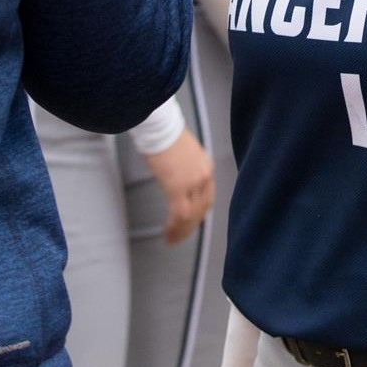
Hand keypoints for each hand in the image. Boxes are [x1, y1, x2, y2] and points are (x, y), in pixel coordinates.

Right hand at [142, 129, 213, 244]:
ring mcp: (192, 182)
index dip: (199, 214)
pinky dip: (174, 226)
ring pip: (191, 215)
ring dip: (181, 231)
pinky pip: (179, 214)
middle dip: (190, 227)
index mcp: (206, 166)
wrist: (159, 127)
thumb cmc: (164, 134)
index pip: (207, 198)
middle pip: (202, 209)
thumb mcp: (183, 152)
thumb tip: (178, 182)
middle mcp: (204, 176)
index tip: (191, 223)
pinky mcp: (178, 187)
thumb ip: (186, 169)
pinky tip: (167, 232)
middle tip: (179, 237)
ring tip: (171, 239)